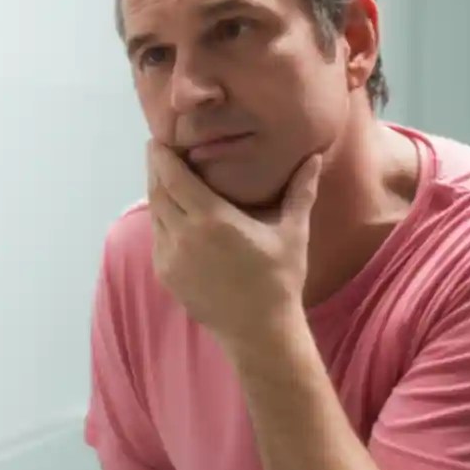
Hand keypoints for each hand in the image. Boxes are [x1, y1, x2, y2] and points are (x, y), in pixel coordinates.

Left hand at [146, 142, 322, 345]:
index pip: (173, 177)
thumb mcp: (292, 232)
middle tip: (159, 149)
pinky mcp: (165, 274)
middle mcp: (183, 236)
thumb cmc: (279, 279)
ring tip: (164, 177)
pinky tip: (171, 211)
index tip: (159, 138)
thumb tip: (314, 157)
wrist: (259, 331)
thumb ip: (299, 191)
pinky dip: (161, 219)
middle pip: (158, 191)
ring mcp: (169, 257)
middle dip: (156, 169)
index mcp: (211, 220)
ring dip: (157, 193)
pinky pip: (157, 237)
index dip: (162, 156)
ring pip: (154, 214)